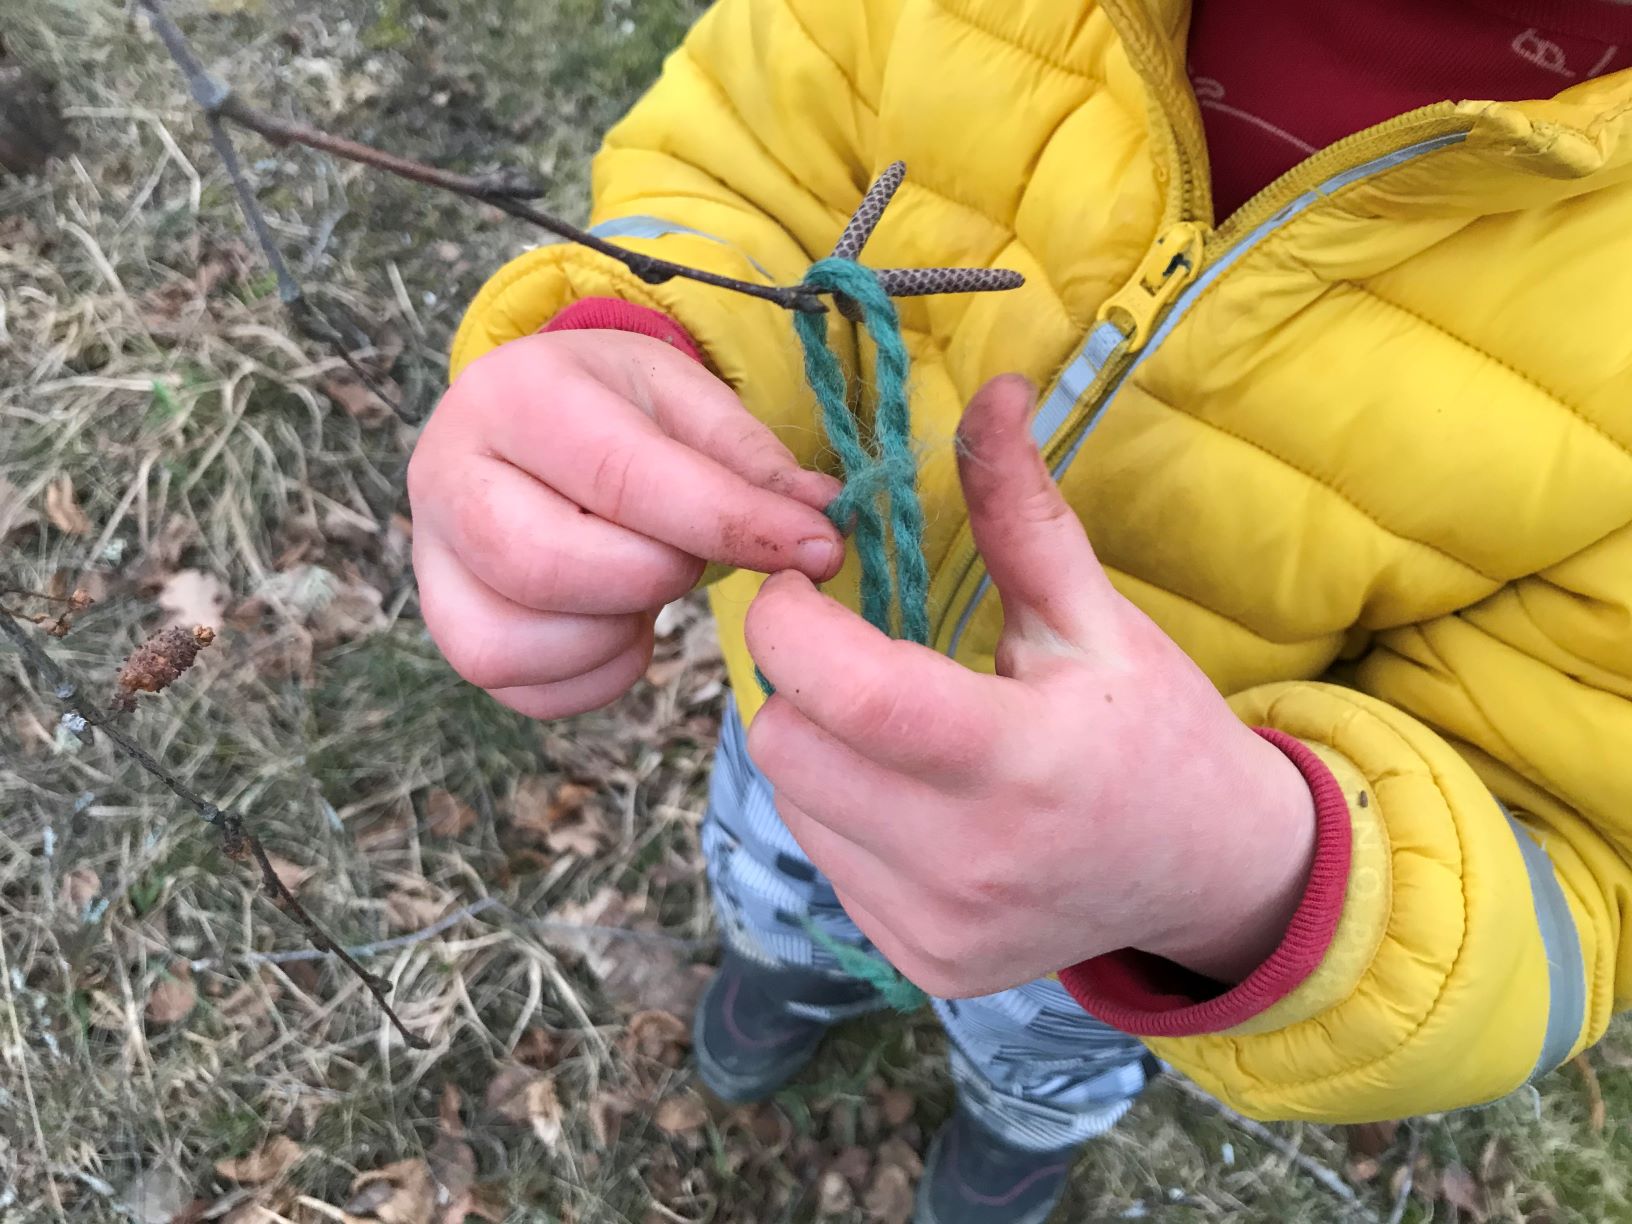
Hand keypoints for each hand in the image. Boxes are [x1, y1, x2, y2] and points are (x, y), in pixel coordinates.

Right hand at [409, 329, 843, 717]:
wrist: (537, 421)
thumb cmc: (619, 407)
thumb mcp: (687, 400)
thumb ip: (752, 462)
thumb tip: (821, 526)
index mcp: (513, 393)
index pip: (622, 475)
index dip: (729, 523)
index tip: (817, 551)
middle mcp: (446, 472)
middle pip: (544, 566)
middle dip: (652, 578)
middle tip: (690, 558)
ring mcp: (430, 558)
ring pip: (512, 644)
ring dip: (613, 635)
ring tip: (647, 585)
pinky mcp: (446, 625)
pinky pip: (519, 689)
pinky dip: (593, 676)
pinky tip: (621, 626)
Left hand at [744, 375, 1316, 996]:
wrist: (1209, 873)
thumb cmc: (1155, 730)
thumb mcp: (1097, 616)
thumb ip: (1024, 510)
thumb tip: (994, 385)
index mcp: (1021, 760)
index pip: (849, 691)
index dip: (790, 618)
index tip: (804, 577)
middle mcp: (970, 861)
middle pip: (788, 745)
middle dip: (800, 679)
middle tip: (855, 652)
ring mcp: (938, 926)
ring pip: (792, 802)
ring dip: (817, 744)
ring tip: (896, 727)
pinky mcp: (920, 963)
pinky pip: (824, 859)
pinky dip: (841, 812)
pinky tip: (913, 797)